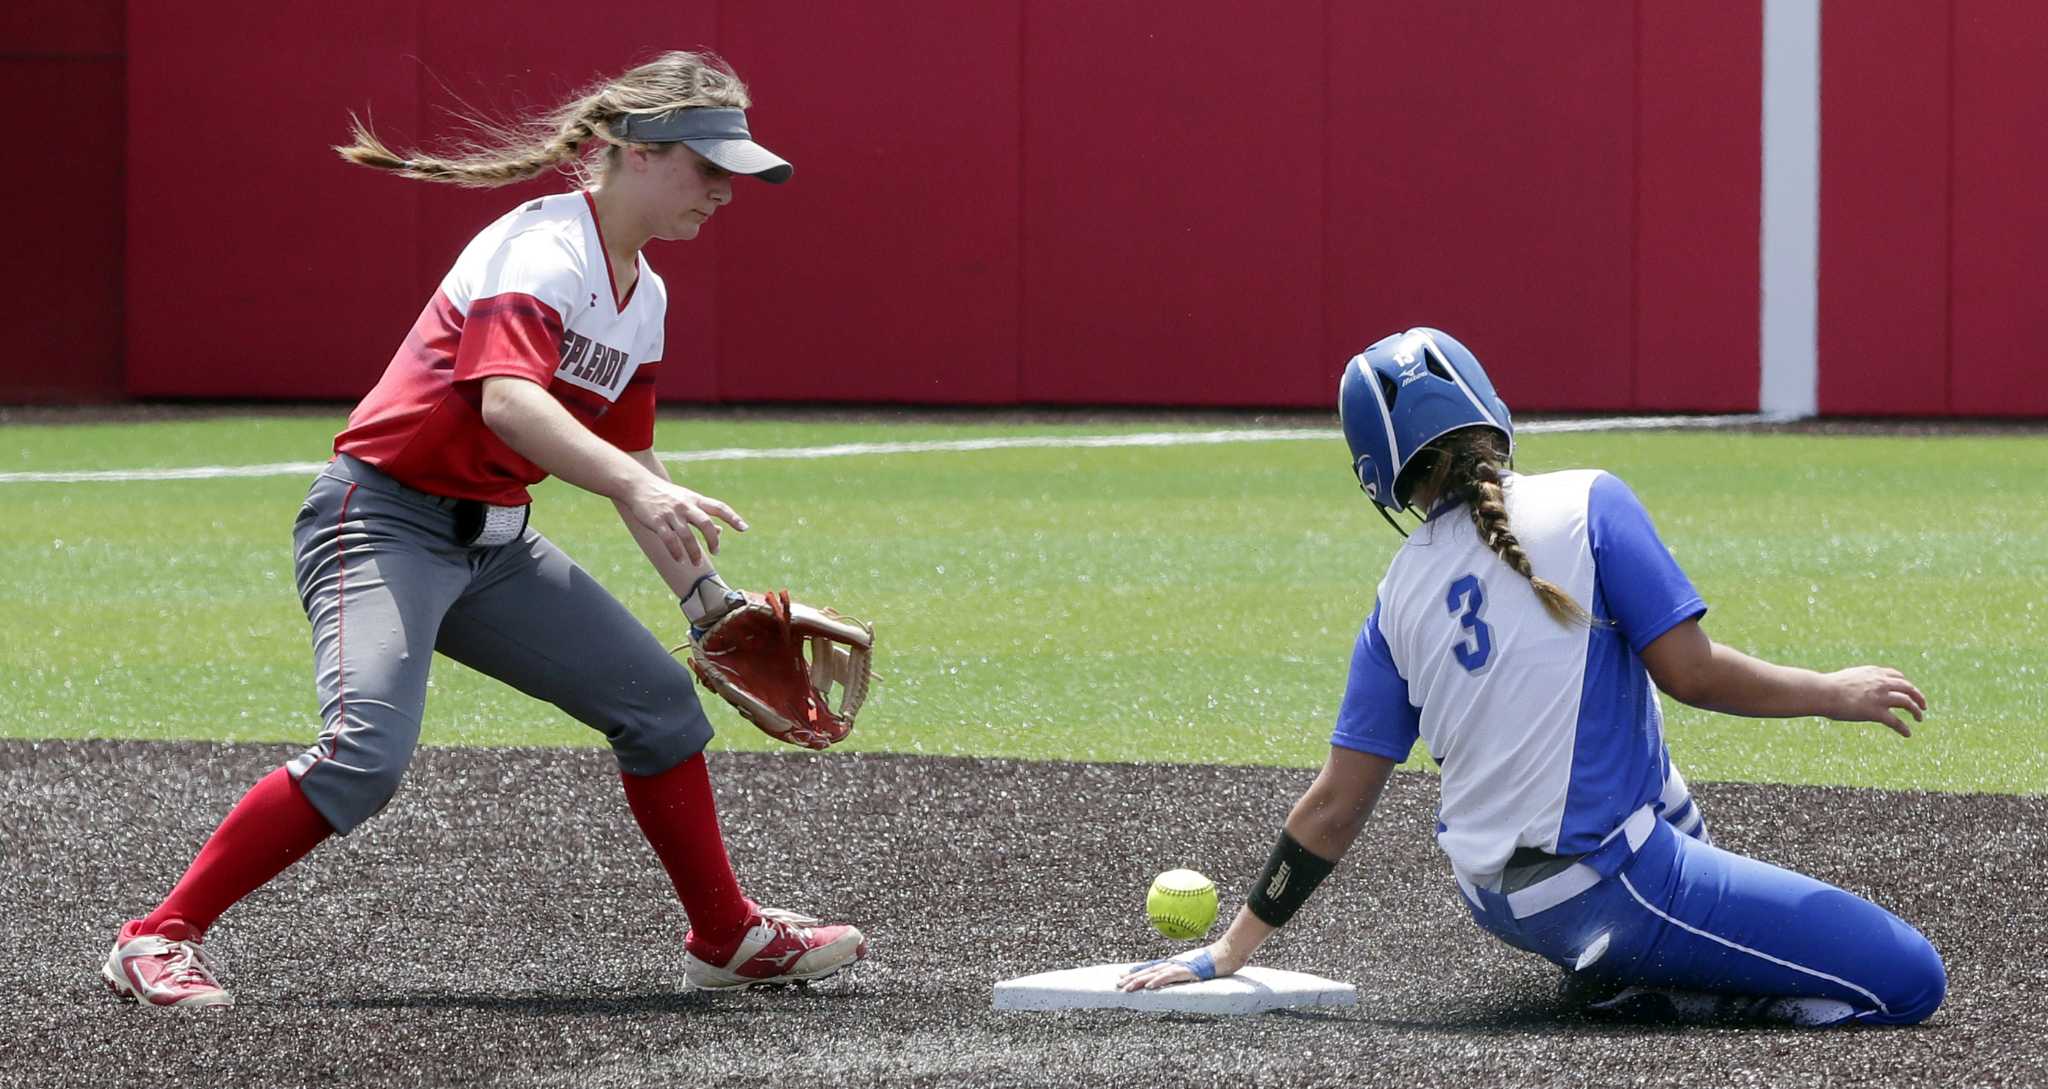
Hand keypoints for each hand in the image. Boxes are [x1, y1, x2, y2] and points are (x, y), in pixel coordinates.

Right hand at [623, 478, 745, 564]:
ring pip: (687, 536)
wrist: (639, 485)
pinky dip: (676, 552)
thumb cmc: (666, 495)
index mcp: (695, 500)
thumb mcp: (687, 501)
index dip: (733, 517)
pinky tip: (680, 560)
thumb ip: (703, 515)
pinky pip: (669, 539)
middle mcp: (685, 505)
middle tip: (716, 552)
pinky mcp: (657, 521)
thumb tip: (721, 531)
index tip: (744, 528)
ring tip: (697, 564)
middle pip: (705, 523)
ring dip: (694, 552)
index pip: (719, 507)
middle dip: (713, 540)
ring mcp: (671, 513)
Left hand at [1116, 945, 1234, 991]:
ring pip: (1156, 974)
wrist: (1228, 953)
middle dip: (1133, 977)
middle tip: (1117, 984)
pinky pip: (1170, 977)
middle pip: (1150, 971)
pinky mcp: (1188, 971)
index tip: (1123, 975)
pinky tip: (1149, 986)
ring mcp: (1180, 967)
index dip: (1137, 971)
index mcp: (1175, 963)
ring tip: (1127, 987)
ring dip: (1140, 981)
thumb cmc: (1216, 959)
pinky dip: (1159, 981)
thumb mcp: (1198, 965)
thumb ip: (1187, 969)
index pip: (1152, 967)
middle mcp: (1174, 963)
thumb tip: (1183, 974)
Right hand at [1823, 666, 1926, 736]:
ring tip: (1919, 718)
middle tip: (1923, 705)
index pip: (1896, 675)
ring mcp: (1880, 697)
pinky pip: (1896, 722)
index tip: (1907, 690)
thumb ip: (1854, 682)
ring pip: (1907, 703)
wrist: (1823, 692)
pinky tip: (1908, 734)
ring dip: (1916, 711)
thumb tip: (1847, 688)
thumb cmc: (1826, 687)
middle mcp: (1880, 683)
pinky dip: (1903, 728)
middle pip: (1908, 687)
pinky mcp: (1876, 712)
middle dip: (1918, 696)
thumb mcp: (1845, 678)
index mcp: (1872, 672)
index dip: (1904, 683)